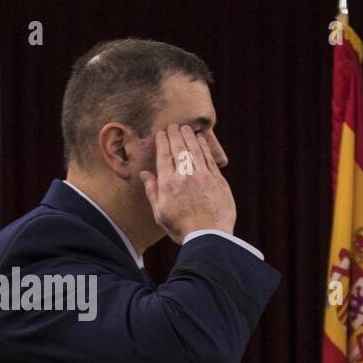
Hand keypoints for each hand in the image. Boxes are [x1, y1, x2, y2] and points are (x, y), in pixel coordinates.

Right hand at [140, 124, 236, 244]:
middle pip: (179, 148)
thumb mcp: (160, 213)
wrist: (209, 237)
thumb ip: (152, 192)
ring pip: (195, 150)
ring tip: (187, 128)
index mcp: (168, 184)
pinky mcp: (218, 181)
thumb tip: (144, 174)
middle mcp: (185, 176)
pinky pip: (209, 158)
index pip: (164, 155)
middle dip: (175, 134)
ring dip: (190, 136)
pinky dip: (204, 147)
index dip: (163, 141)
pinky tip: (201, 140)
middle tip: (174, 125)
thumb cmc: (182, 229)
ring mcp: (203, 177)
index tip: (162, 133)